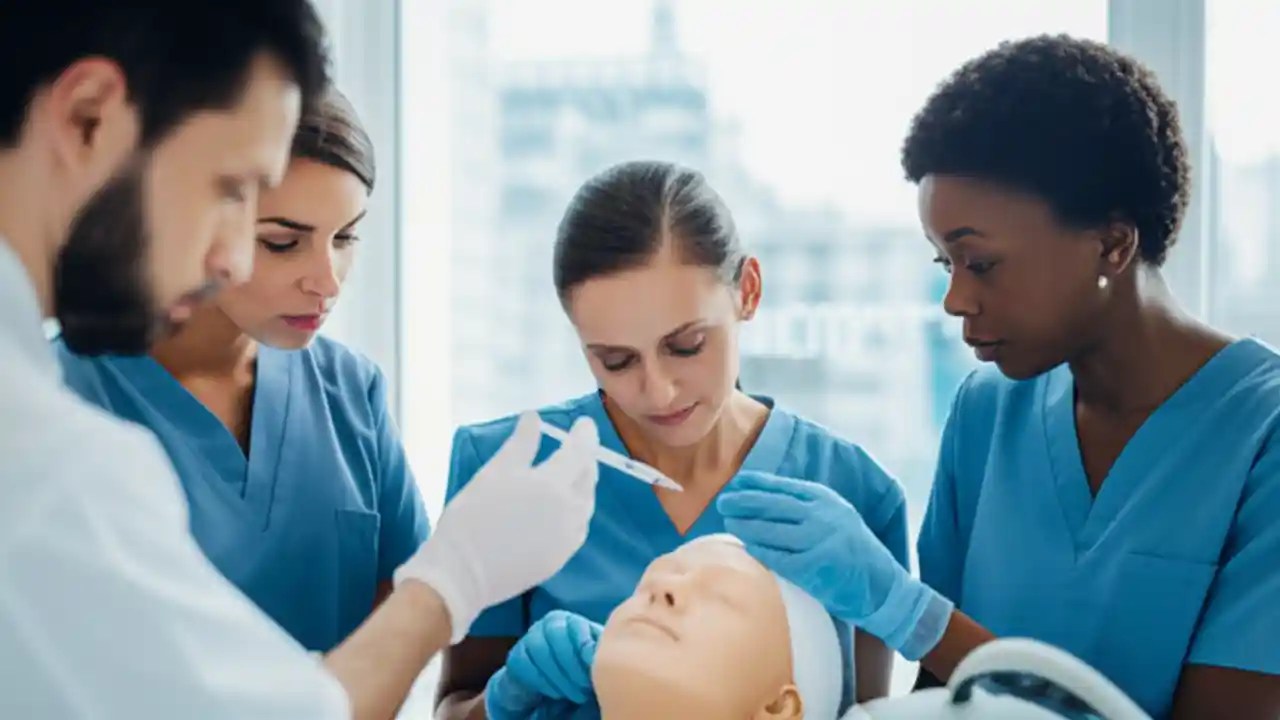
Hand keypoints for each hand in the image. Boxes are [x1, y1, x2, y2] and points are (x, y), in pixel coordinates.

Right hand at [395, 412, 599, 642]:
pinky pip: (578, 527)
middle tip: (575, 447)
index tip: (584, 423)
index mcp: (553, 484)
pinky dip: (576, 510)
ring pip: (586, 504)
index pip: (580, 452)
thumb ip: (521, 443)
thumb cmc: (473, 515)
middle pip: (587, 478)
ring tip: (570, 475)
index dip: (584, 434)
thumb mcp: (495, 472)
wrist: (462, 573)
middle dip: (585, 459)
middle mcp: (570, 511)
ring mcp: (568, 538)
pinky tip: (563, 508)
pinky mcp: (560, 558)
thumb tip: (534, 417)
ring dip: (582, 485)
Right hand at [485, 610, 602, 718]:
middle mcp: (550, 623)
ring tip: (573, 694)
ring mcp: (531, 637)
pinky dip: (542, 681)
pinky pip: (524, 664)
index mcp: (571, 621)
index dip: (585, 648)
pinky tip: (555, 693)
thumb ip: (598, 651)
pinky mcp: (516, 655)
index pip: (576, 626)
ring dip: (558, 676)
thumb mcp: (592, 659)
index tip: (595, 670)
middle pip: (556, 636)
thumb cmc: (578, 670)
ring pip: (539, 649)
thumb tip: (611, 651)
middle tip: (585, 689)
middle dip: (572, 666)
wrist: (551, 685)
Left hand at [716, 471, 952, 658]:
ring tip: (730, 522)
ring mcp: (818, 540)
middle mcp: (822, 515)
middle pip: (772, 504)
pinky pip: (779, 557)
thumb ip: (808, 507)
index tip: (737, 483)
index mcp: (826, 500)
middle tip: (724, 502)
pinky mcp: (815, 567)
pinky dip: (761, 551)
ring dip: (746, 525)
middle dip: (744, 501)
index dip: (756, 484)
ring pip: (771, 529)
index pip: (783, 486)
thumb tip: (764, 497)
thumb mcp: (836, 517)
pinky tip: (749, 547)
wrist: (885, 587)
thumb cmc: (854, 552)